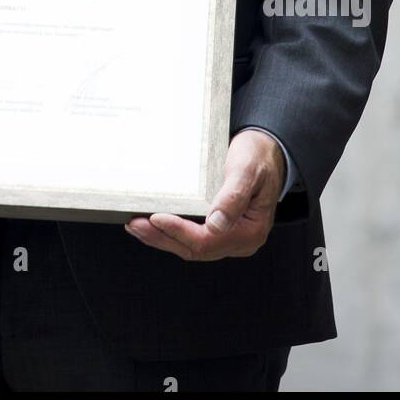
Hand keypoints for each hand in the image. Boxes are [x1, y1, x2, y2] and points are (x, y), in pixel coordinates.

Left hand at [124, 129, 284, 259]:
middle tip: (134, 224)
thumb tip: (215, 224)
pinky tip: (151, 224)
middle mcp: (238, 241)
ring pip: (189, 246)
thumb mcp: (247, 171)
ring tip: (135, 225)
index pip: (208, 241)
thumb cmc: (258, 158)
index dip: (180, 232)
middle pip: (195, 248)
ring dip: (161, 238)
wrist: (265, 151)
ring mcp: (227, 237)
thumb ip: (233, 197)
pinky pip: (191, 236)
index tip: (156, 218)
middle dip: (162, 238)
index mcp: (250, 232)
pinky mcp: (217, 229)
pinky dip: (169, 232)